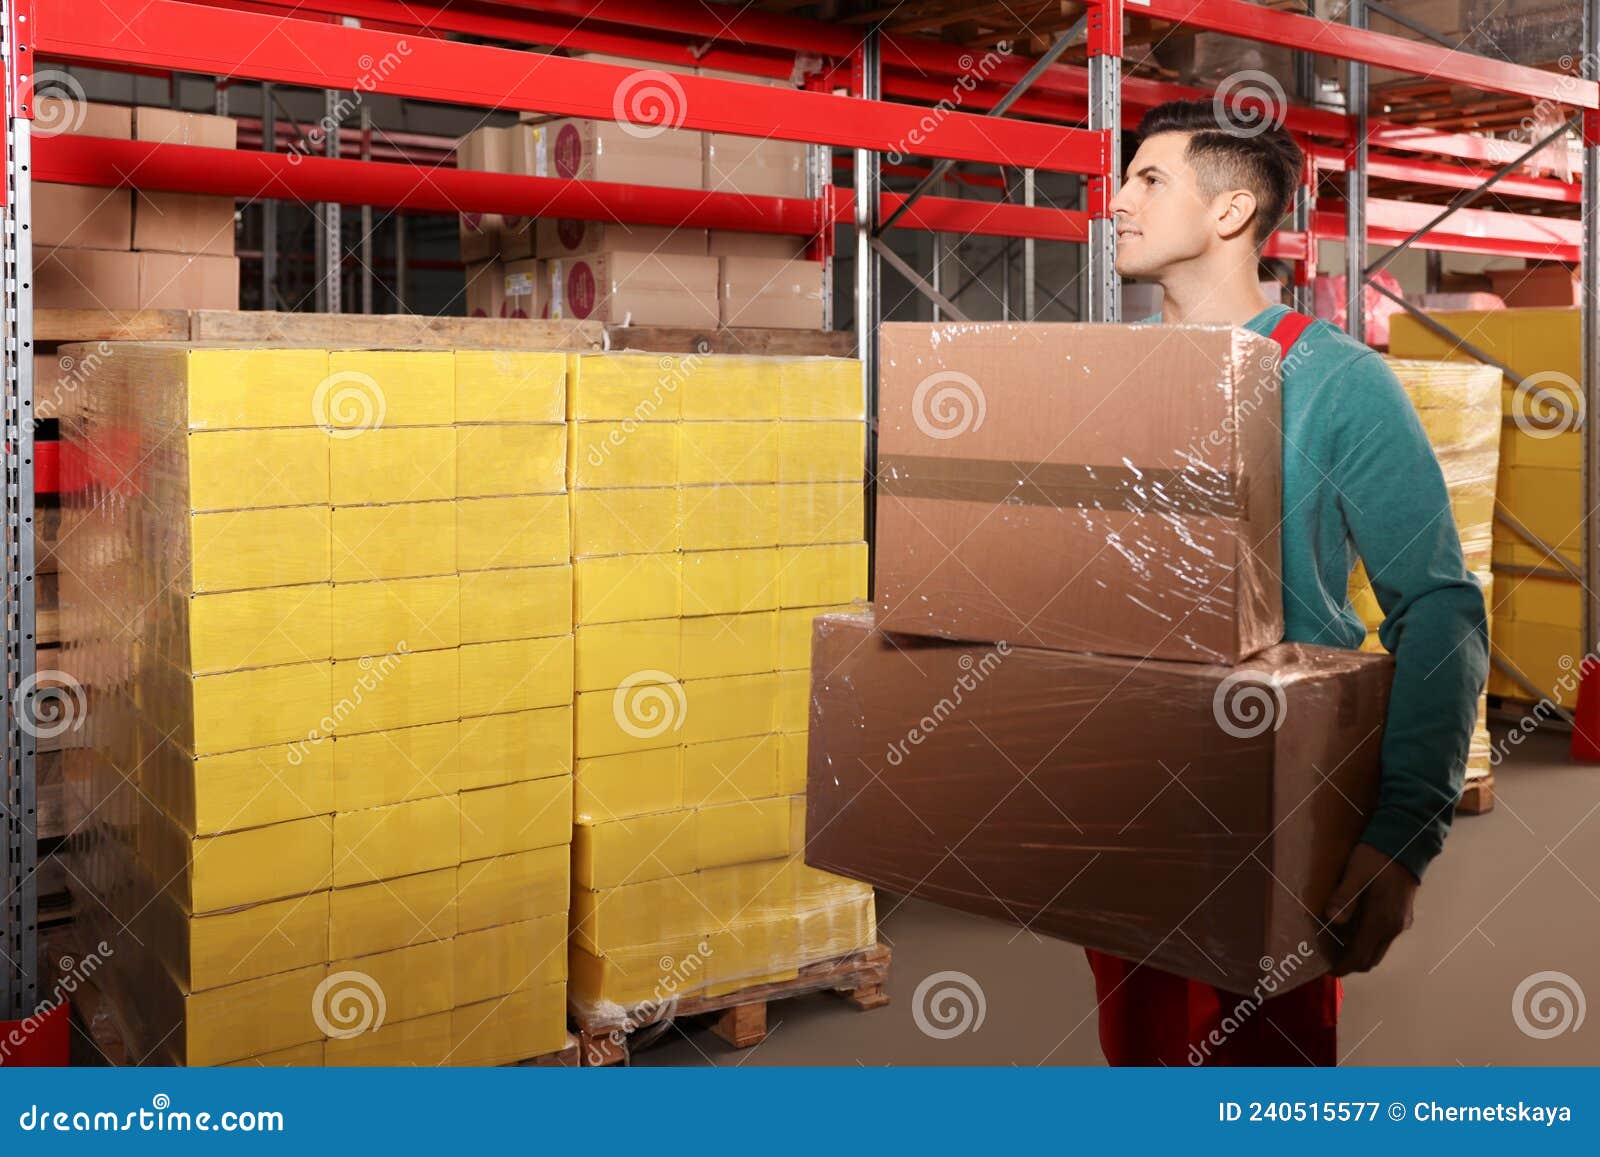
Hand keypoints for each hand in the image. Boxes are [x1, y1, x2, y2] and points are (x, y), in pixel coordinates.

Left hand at [1322, 843, 1417, 975]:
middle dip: (1349, 963)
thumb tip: (1332, 920)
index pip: (1360, 957)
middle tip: (1327, 958)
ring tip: (1335, 945)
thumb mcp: (1356, 873)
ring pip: (1377, 950)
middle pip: (1370, 959)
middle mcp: (1394, 928)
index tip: (1326, 970)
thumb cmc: (1378, 857)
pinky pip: (1383, 939)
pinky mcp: (1402, 916)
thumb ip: (1344, 897)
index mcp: (1382, 921)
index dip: (1343, 967)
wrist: (1407, 843)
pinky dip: (1367, 942)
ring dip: (1358, 953)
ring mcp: (1400, 923)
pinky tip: (1351, 929)